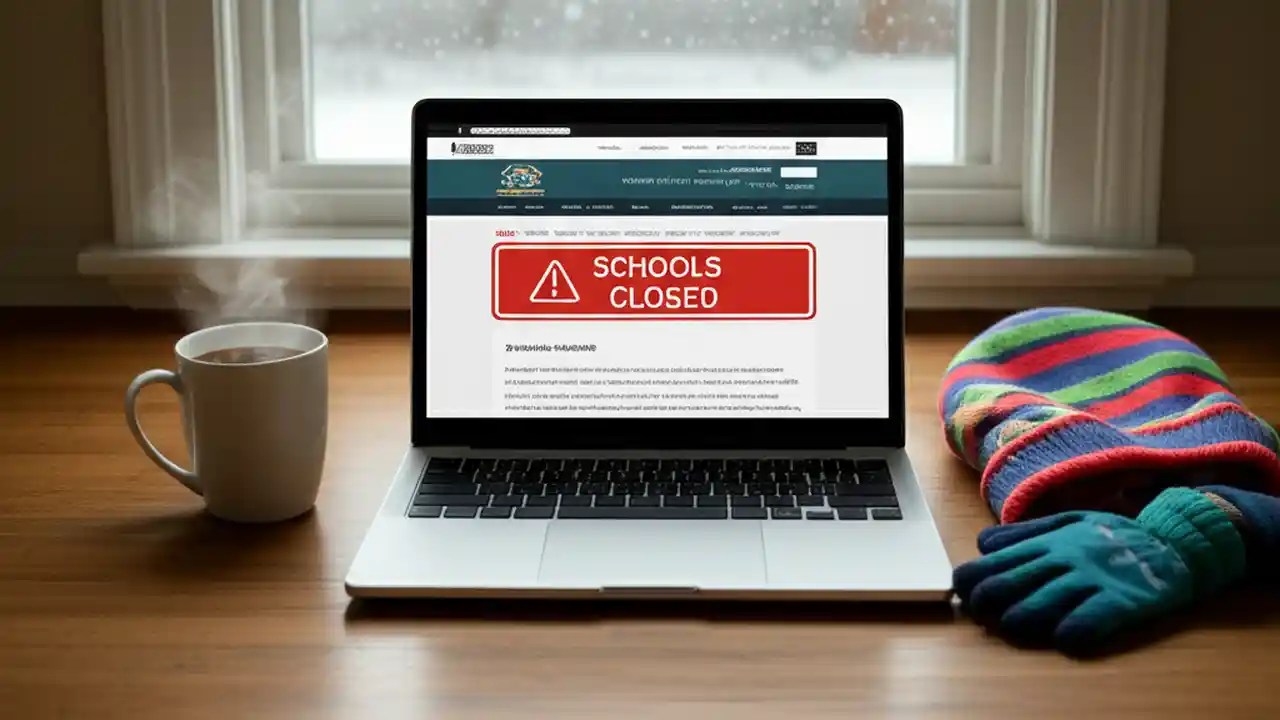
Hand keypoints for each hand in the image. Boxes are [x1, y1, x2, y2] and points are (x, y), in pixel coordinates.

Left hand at [953, 510, 1201, 654]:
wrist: (1176, 543)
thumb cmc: (1113, 537)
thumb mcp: (1068, 522)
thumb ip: (1025, 534)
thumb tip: (982, 545)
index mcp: (1049, 541)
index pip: (996, 561)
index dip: (971, 580)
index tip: (963, 593)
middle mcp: (1065, 558)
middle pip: (1010, 583)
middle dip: (987, 603)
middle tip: (983, 614)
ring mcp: (1093, 579)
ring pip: (1041, 603)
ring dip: (1020, 620)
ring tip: (1012, 626)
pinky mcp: (1122, 601)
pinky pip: (1089, 621)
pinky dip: (1071, 632)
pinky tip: (1063, 638)